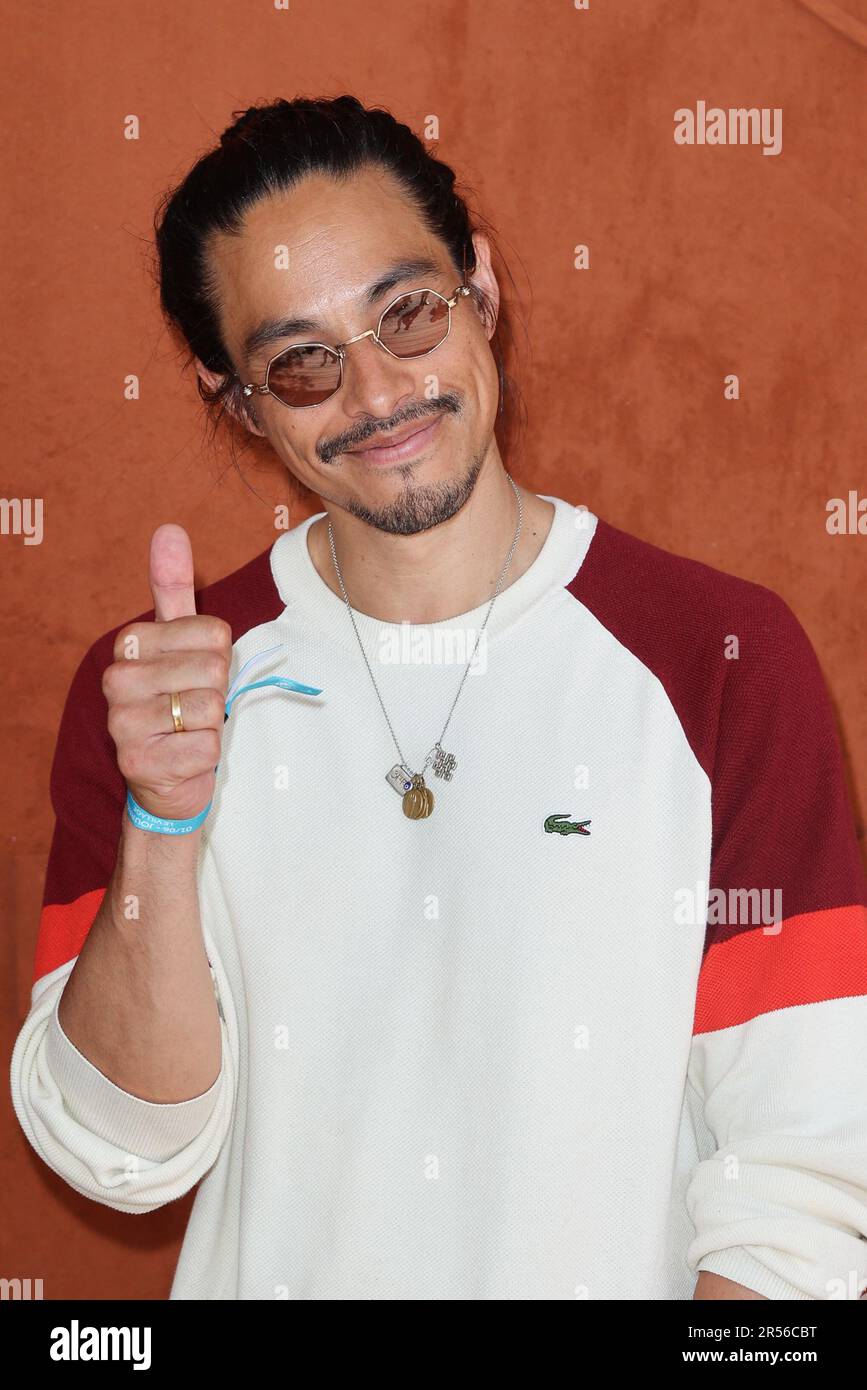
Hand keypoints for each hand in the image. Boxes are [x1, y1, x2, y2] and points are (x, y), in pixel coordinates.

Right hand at [102, 524, 231, 821]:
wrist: (167, 776)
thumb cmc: (179, 699)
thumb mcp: (179, 640)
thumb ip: (173, 587)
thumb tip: (169, 528)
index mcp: (129, 643)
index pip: (213, 632)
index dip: (219, 656)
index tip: (197, 672)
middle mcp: (117, 680)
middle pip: (214, 669)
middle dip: (217, 691)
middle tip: (195, 705)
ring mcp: (123, 724)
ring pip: (210, 708)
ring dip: (212, 724)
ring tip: (189, 729)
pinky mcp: (140, 763)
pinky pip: (205, 747)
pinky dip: (207, 755)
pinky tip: (185, 756)